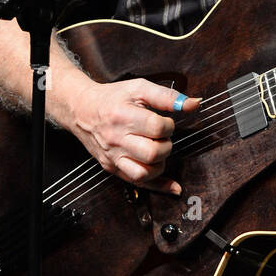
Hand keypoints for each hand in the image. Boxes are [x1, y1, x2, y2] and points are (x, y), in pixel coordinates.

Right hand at [67, 78, 200, 192]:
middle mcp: (116, 139)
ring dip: (160, 164)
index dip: (169, 125)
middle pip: (152, 153)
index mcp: (122, 116)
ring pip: (144, 173)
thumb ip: (168, 96)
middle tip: (161, 137)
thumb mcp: (139, 89)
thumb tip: (193, 104)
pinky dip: (159, 186)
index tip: (166, 121)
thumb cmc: (112, 98)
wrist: (82, 110)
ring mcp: (113, 156)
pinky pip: (137, 183)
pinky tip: (173, 186)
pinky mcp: (112, 167)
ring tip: (158, 151)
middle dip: (166, 145)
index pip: (156, 127)